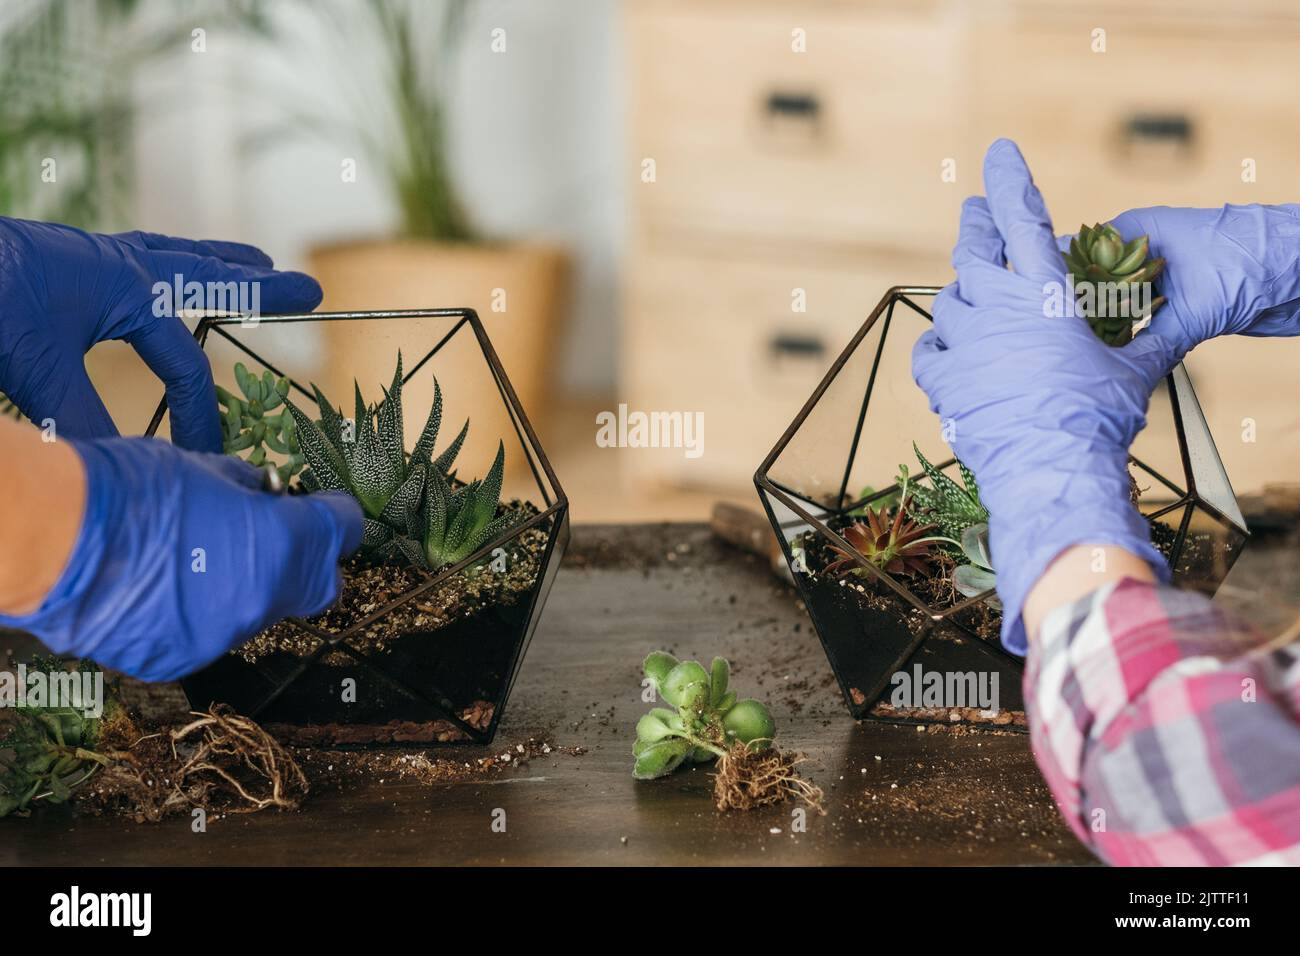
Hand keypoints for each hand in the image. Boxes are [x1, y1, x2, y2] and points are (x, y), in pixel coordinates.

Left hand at [0, 218, 322, 452]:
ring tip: (252, 257)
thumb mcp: (35, 369)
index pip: (184, 361)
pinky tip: (163, 267)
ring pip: (171, 253)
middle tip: (306, 288)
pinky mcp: (64, 255)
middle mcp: (117, 263)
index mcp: (124, 287)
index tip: (205, 456)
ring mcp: (90, 253)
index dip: (201, 412)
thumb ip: (84, 418)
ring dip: (216, 259)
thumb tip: (124, 469)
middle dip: (258, 286)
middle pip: (205, 275)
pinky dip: (165, 259)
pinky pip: (135, 253)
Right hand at [0, 436, 362, 681]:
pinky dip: (201, 613)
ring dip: (247, 588)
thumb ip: (249, 489)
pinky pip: (210, 634)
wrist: (51, 542)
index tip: (326, 508)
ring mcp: (223, 637)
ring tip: (199, 560)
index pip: (343, 532)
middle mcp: (265, 600)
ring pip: (260, 613)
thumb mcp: (205, 467)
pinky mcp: (180, 661)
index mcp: (284, 544)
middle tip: (280, 538)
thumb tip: (266, 496)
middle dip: (309, 564)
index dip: (337, 516)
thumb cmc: (130, 489)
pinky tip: (165, 590)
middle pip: (317, 587)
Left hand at [912, 139, 1170, 653]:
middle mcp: (996, 307)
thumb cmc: (1099, 419)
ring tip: (975, 309)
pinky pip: (928, 350)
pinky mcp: (941, 378)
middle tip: (976, 214)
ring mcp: (964, 341)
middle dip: (975, 228)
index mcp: (1045, 294)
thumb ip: (1142, 342)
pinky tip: (947, 354)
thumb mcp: (1133, 372)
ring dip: (962, 303)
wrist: (1053, 471)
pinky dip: (938, 348)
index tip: (999, 152)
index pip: (1024, 219)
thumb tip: (1167, 334)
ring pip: (949, 304)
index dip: (1011, 181)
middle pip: (971, 252)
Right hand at [1060, 202, 1299, 357]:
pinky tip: (1108, 355)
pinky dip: (1124, 335)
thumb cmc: (1253, 265)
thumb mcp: (1196, 309)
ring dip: (1098, 326)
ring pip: (1110, 302)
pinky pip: (1134, 318)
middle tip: (1047, 339)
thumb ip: (1154, 340)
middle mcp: (1140, 249)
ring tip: (1072, 352)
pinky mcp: (1171, 297)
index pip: (1077, 252)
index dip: (1054, 281)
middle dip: (1072, 309)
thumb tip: (1121, 371)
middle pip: (1089, 280)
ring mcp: (1155, 273)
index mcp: (1137, 230)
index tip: (1034, 308)